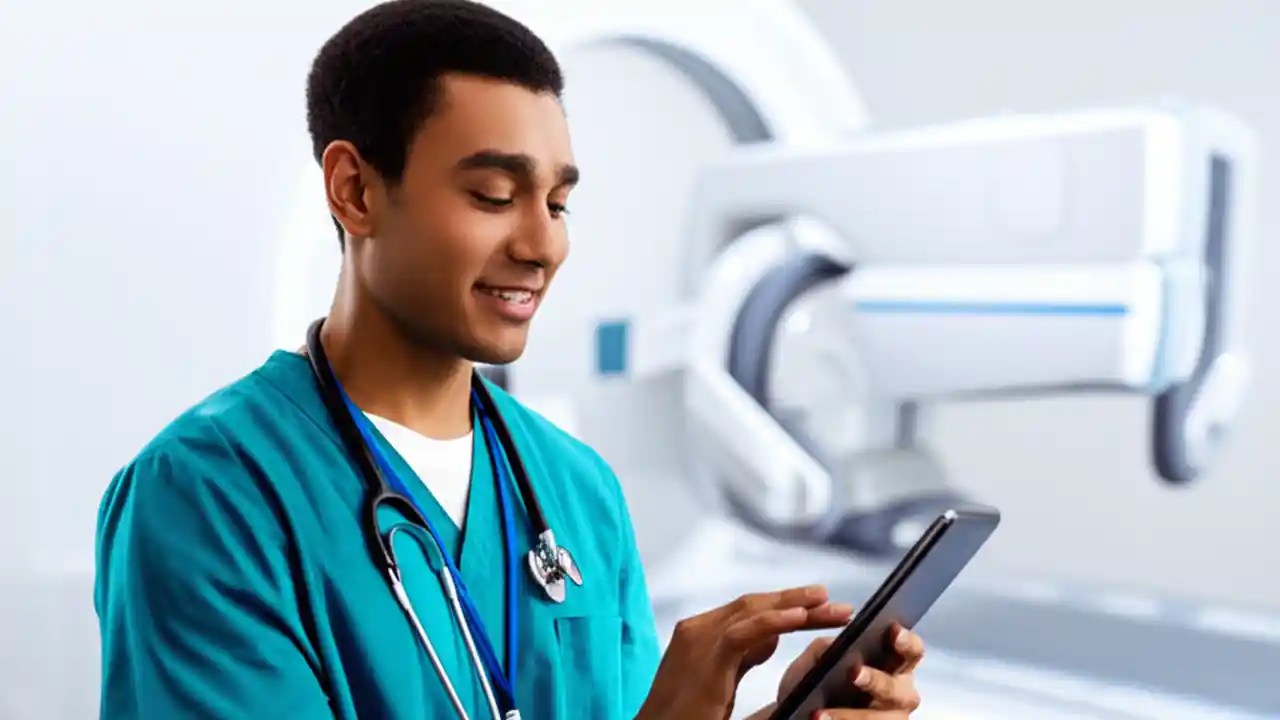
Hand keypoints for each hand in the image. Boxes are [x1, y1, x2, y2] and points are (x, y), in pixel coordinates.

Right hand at [634, 585, 853, 719]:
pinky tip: (801, 616)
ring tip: (830, 603)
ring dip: (796, 605)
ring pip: (754, 611)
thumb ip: (744, 657)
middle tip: (841, 605)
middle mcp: (699, 629)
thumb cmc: (686, 718)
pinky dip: (774, 620)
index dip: (790, 607)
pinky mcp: (706, 658)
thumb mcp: (722, 682)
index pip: (753, 611)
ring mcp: (700, 639)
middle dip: (800, 603)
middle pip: (757, 605)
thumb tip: (771, 639)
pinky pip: (744, 631)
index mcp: (702, 633)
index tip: (826, 610)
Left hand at [768, 623, 924, 718]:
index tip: (893, 630)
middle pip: (896, 688)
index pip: (911, 650)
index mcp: (894, 665)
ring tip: (820, 714)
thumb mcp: (816, 660)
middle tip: (853, 673)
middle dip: (875, 680)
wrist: (804, 712)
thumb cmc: (819, 682)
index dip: (906, 640)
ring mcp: (891, 719)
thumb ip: (823, 648)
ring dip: (849, 716)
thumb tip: (832, 646)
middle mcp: (901, 693)